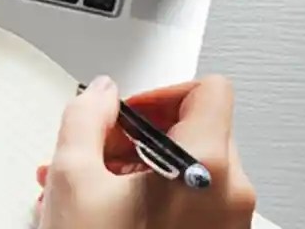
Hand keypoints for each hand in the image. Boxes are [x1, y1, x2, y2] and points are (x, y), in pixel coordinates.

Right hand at [36, 75, 255, 228]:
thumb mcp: (74, 178)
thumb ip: (86, 117)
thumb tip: (99, 95)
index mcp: (207, 165)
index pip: (208, 90)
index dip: (160, 93)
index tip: (126, 114)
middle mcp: (229, 196)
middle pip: (194, 132)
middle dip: (136, 137)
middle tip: (98, 151)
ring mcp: (227, 227)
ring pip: (186, 172)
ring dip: (135, 169)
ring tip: (89, 187)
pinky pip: (188, 206)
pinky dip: (149, 200)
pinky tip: (103, 214)